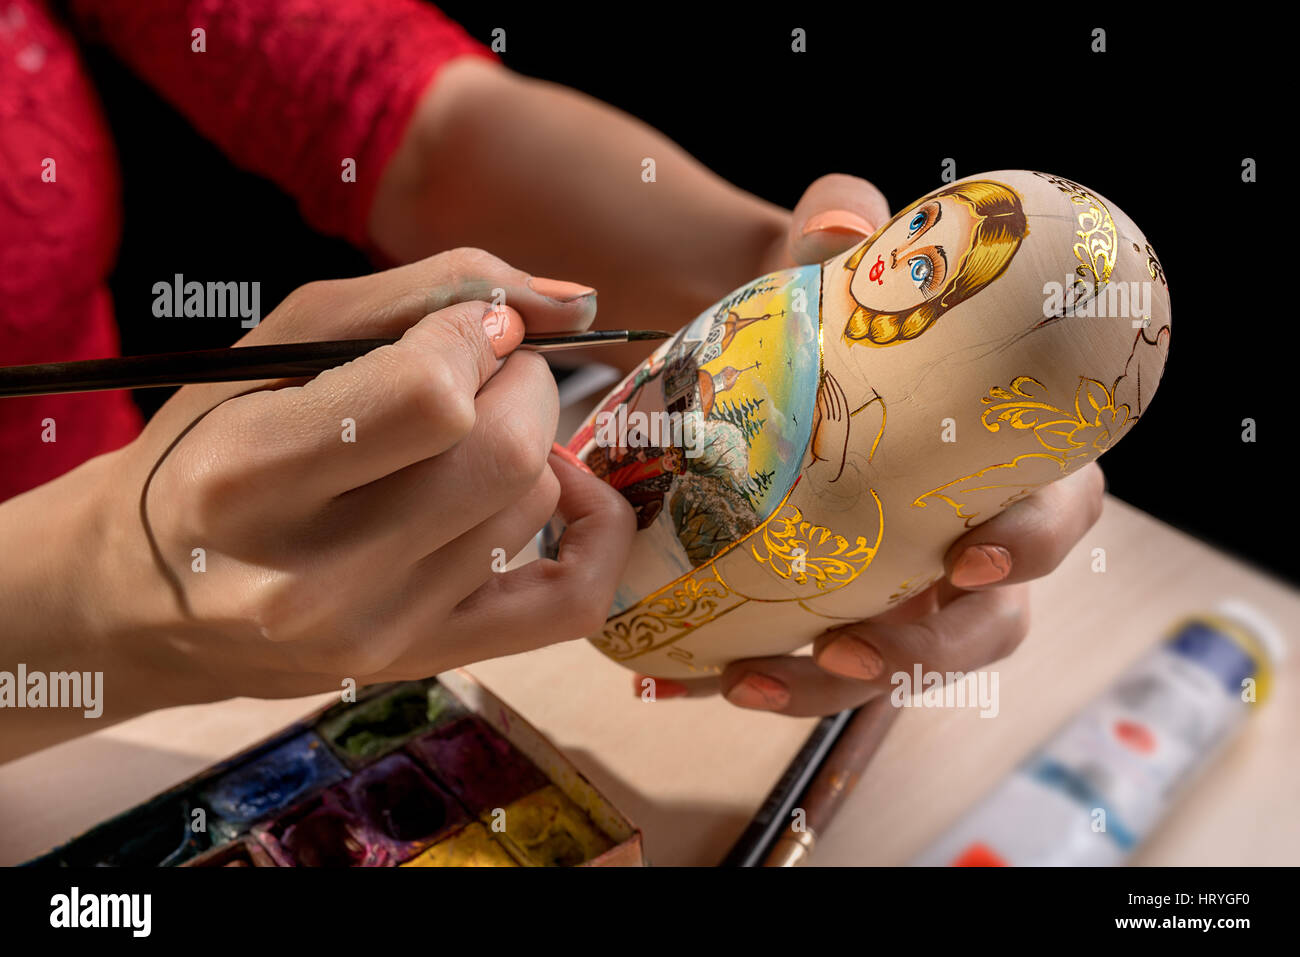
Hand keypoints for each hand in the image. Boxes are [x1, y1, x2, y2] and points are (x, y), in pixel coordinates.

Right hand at [0, 248, 634, 757]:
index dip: (469, 337)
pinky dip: (594, 528)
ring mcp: (378, 634)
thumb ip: (423, 292)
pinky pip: (571, 600)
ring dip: (531, 443)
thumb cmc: (208, 448)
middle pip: (503, 454)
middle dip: (519, 382)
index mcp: (250, 477)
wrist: (146, 598)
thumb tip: (573, 303)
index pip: (427, 394)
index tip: (458, 330)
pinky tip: (563, 489)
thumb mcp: (281, 342)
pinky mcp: (427, 663)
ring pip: (534, 504)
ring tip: (473, 433)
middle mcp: (313, 578)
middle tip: (485, 370)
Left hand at [630, 174, 1098, 714]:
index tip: (975, 554)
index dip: (1033, 541)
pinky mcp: (842, 613)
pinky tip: (719, 680)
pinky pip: (827, 669)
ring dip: (847, 682)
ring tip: (768, 679)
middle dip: (937, 645)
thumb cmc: (823, 308)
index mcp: (1004, 454)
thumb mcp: (830, 254)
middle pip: (992, 617)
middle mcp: (971, 534)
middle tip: (862, 644)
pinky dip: (781, 681)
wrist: (748, 349)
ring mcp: (907, 586)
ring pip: (908, 662)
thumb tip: (838, 222)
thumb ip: (841, 220)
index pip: (1058, 507)